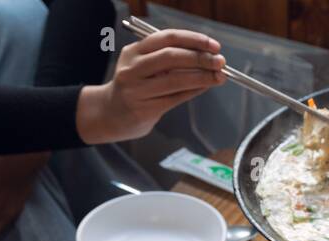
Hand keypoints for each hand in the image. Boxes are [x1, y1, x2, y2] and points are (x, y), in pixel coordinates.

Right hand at [76, 29, 225, 143]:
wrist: (109, 115)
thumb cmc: (133, 88)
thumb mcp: (143, 66)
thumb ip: (168, 59)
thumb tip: (205, 56)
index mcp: (133, 52)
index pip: (167, 38)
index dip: (193, 40)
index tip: (212, 45)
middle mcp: (132, 69)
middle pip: (171, 57)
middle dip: (200, 58)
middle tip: (220, 61)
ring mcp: (136, 90)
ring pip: (176, 79)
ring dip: (202, 77)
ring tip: (219, 76)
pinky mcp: (144, 110)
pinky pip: (175, 98)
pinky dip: (194, 91)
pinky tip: (205, 87)